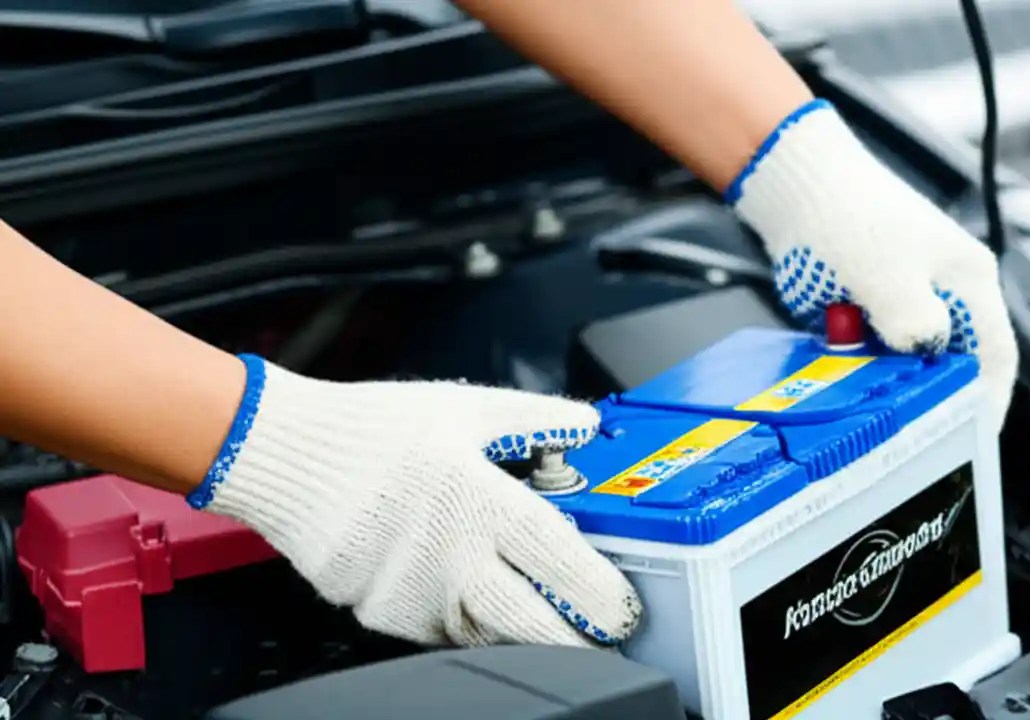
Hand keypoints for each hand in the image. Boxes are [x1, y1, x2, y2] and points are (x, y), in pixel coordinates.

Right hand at [190, 356, 641, 647]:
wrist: (284, 455)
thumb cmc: (372, 430)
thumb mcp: (465, 408)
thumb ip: (535, 419)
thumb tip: (587, 425)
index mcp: (478, 500)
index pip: (558, 560)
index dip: (598, 592)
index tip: (622, 610)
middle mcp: (448, 555)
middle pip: (530, 622)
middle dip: (573, 638)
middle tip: (595, 634)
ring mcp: (412, 592)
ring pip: (486, 633)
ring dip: (515, 628)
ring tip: (530, 605)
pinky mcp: (381, 615)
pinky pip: (438, 630)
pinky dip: (461, 618)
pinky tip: (462, 588)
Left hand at [728, 100, 1017, 422]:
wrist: (795, 181)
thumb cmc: (848, 216)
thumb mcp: (889, 278)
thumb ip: (915, 324)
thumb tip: (927, 353)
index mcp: (967, 280)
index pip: (995, 357)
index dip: (988, 403)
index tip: (971, 441)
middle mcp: (942, 288)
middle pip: (945, 360)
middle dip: (919, 385)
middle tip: (896, 409)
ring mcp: (903, 290)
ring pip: (901, 355)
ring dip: (876, 365)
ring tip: (851, 349)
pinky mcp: (867, 294)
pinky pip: (866, 340)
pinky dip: (850, 347)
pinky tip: (833, 335)